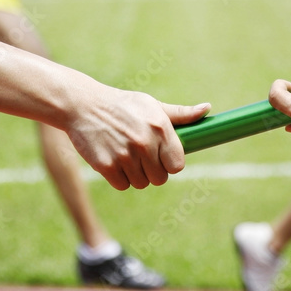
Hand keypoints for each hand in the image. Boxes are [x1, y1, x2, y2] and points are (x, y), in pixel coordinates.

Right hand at [67, 87, 209, 189]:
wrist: (83, 105)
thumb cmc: (123, 105)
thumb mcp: (152, 105)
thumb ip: (180, 114)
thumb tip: (207, 109)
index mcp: (160, 127)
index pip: (177, 165)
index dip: (169, 164)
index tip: (160, 157)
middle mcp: (144, 142)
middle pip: (160, 178)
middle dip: (151, 171)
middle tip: (139, 155)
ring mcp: (125, 155)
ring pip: (141, 183)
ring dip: (134, 174)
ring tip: (124, 153)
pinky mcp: (106, 165)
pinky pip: (123, 185)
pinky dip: (118, 177)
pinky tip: (112, 158)